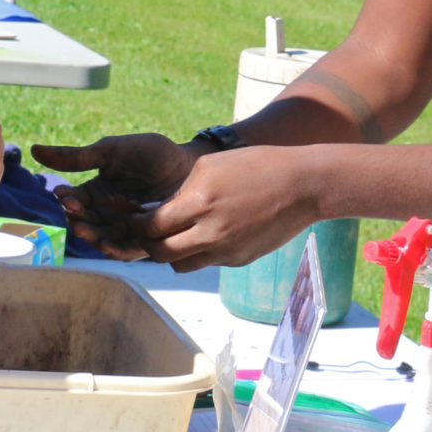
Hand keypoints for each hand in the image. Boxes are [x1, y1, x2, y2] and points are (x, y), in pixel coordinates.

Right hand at [32, 133, 199, 260]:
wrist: (190, 164)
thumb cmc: (151, 153)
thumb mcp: (111, 151)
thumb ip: (76, 156)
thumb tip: (34, 150)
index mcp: (97, 193)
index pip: (76, 202)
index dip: (68, 201)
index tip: (64, 196)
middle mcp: (109, 214)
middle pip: (87, 224)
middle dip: (79, 222)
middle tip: (75, 218)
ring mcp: (127, 228)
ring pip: (103, 239)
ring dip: (92, 237)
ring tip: (87, 231)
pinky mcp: (147, 240)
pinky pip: (128, 250)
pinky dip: (115, 249)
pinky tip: (108, 244)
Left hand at [136, 146, 322, 271]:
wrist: (302, 185)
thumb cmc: (255, 166)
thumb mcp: (209, 167)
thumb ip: (180, 191)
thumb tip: (155, 210)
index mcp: (199, 202)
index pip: (151, 226)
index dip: (135, 224)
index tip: (130, 218)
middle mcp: (210, 232)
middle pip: (160, 252)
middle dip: (145, 243)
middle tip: (142, 233)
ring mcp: (226, 250)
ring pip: (180, 265)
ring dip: (169, 253)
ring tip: (170, 237)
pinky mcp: (239, 260)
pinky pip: (206, 263)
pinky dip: (196, 253)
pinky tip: (201, 235)